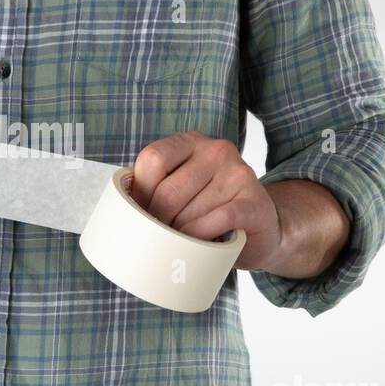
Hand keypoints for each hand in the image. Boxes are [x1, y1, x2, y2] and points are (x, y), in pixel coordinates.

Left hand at [131, 131, 282, 270]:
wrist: (263, 227)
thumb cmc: (212, 210)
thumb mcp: (183, 189)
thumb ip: (157, 188)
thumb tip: (121, 208)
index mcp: (191, 142)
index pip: (152, 160)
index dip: (141, 194)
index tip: (143, 214)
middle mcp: (217, 150)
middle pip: (166, 192)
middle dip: (158, 223)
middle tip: (161, 237)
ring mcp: (237, 173)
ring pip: (187, 214)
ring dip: (180, 236)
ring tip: (185, 241)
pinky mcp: (253, 201)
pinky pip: (213, 222)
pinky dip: (200, 239)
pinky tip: (202, 244)